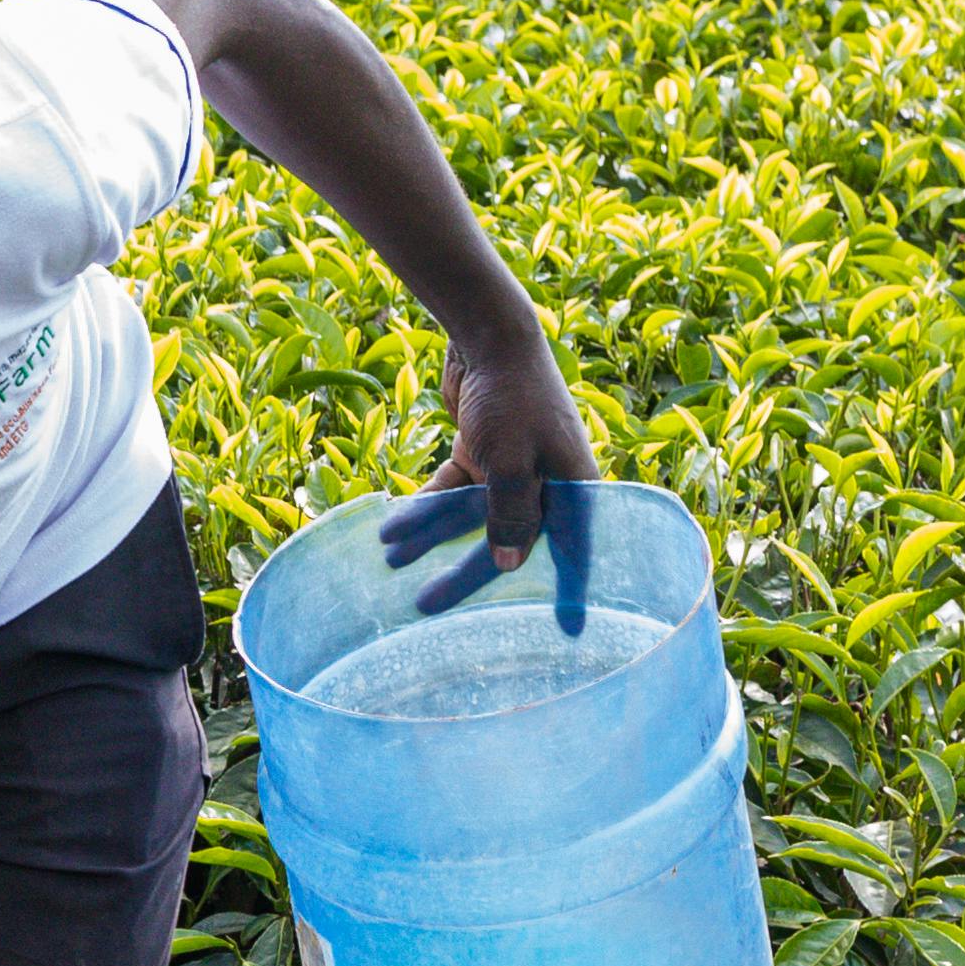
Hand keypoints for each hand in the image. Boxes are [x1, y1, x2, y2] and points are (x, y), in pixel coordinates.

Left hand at [390, 330, 606, 619]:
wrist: (489, 334)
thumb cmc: (513, 397)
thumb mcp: (511, 460)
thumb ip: (510, 513)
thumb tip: (507, 563)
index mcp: (572, 487)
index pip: (575, 549)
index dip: (572, 592)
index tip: (570, 631)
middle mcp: (545, 483)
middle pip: (505, 540)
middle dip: (462, 574)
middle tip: (424, 607)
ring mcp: (510, 468)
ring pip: (469, 517)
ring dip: (429, 537)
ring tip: (389, 561)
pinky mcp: (479, 454)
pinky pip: (450, 491)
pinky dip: (423, 506)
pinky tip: (391, 526)